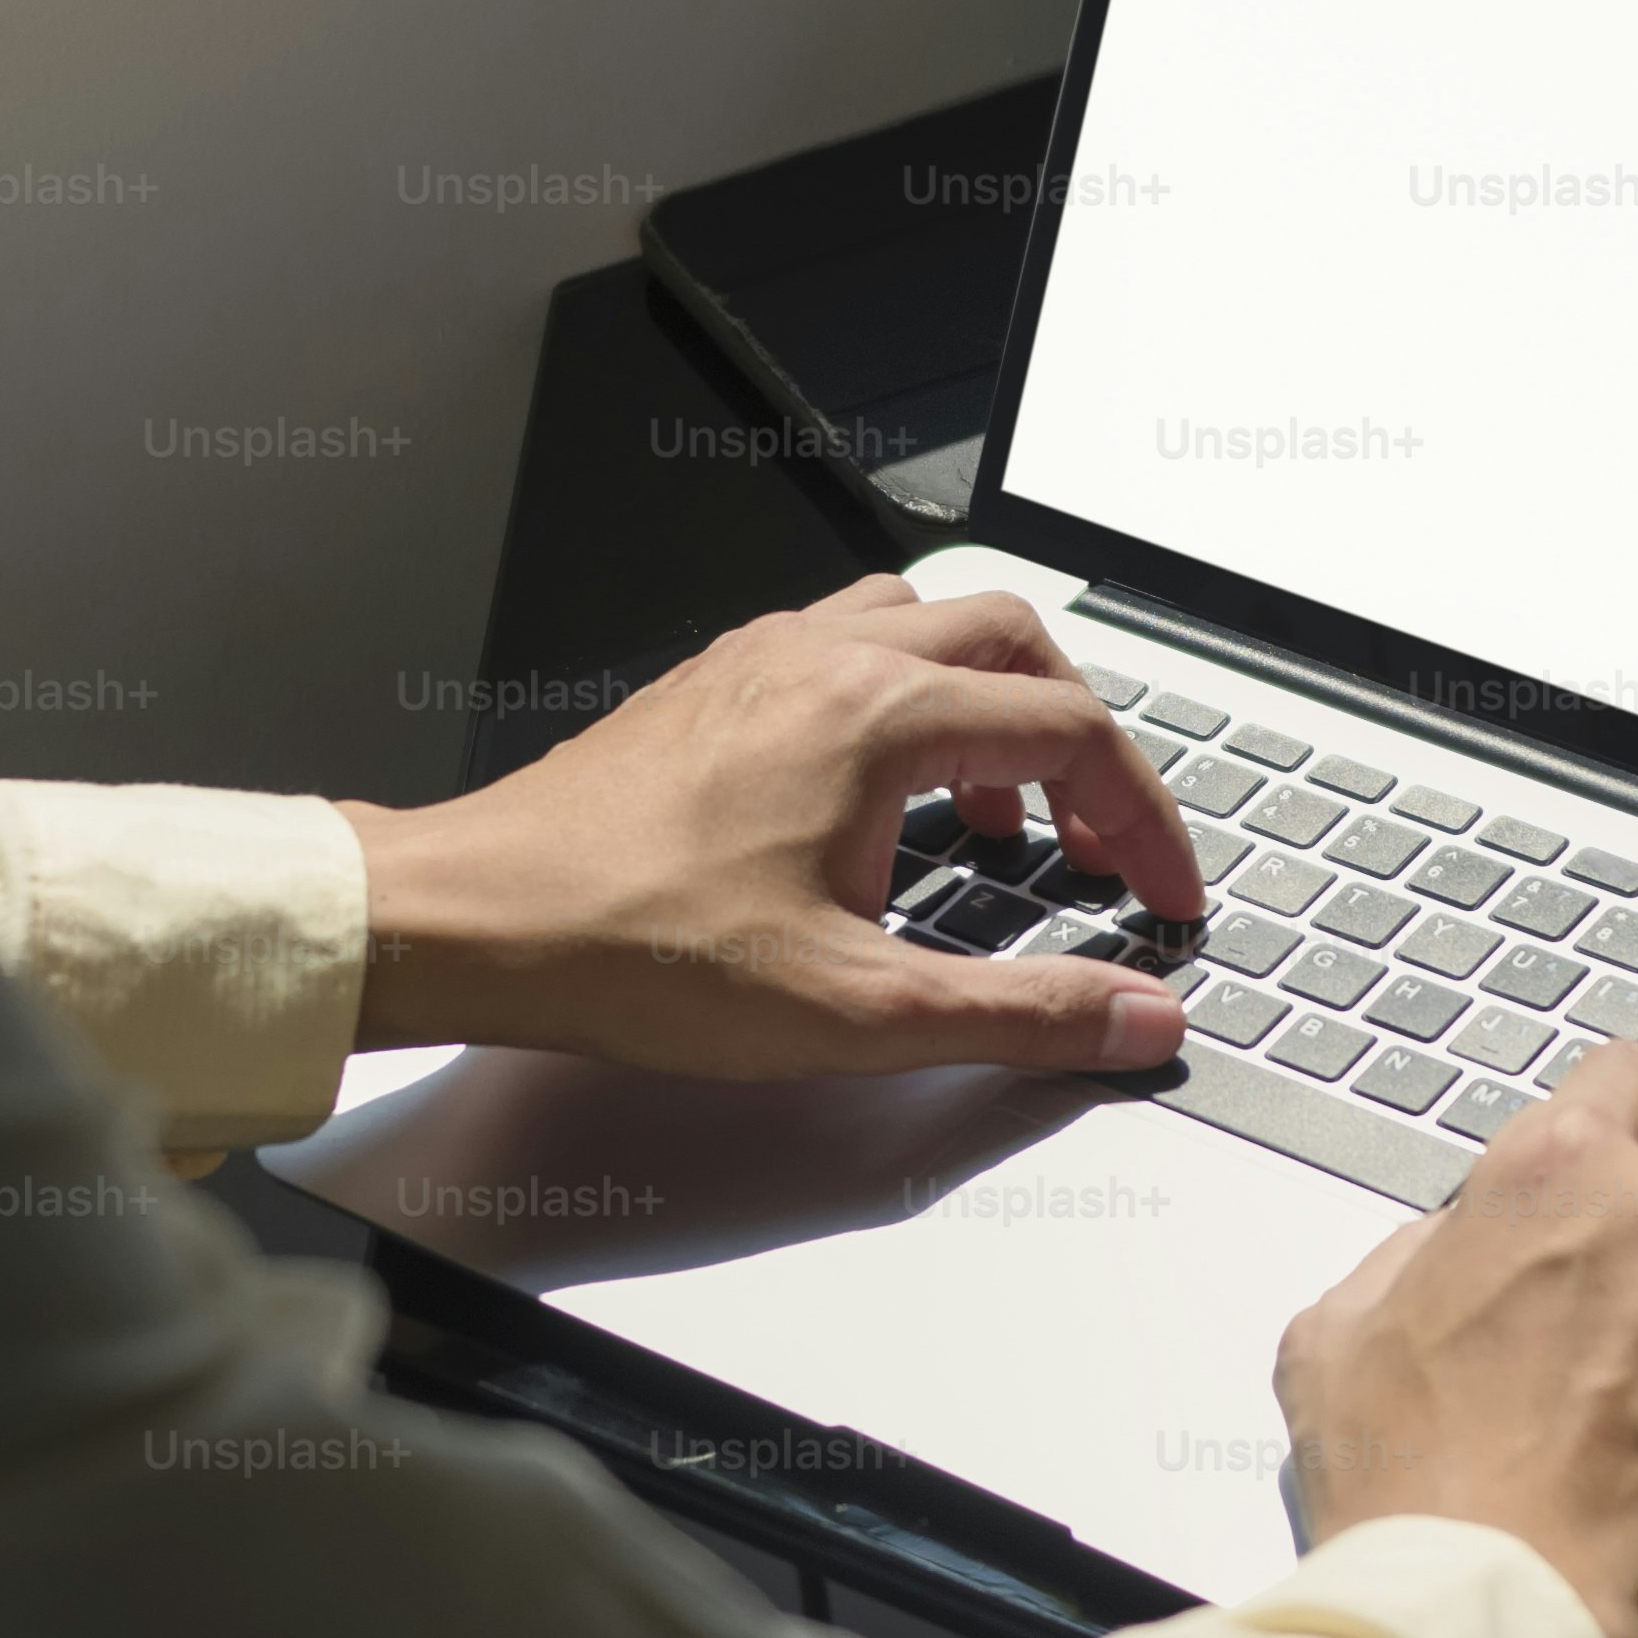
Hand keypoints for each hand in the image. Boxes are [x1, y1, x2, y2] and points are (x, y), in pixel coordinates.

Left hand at [333, 575, 1213, 1077]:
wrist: (476, 922)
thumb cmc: (631, 952)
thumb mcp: (856, 1010)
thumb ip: (1016, 1013)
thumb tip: (1133, 1013)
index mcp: (874, 715)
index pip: (1070, 731)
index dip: (1143, 816)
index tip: (1161, 886)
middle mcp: (820, 657)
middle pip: (1012, 641)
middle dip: (1078, 736)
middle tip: (1093, 833)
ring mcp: (758, 661)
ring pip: (923, 624)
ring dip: (986, 703)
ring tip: (991, 812)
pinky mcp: (709, 687)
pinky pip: (843, 647)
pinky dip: (902, 702)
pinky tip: (877, 800)